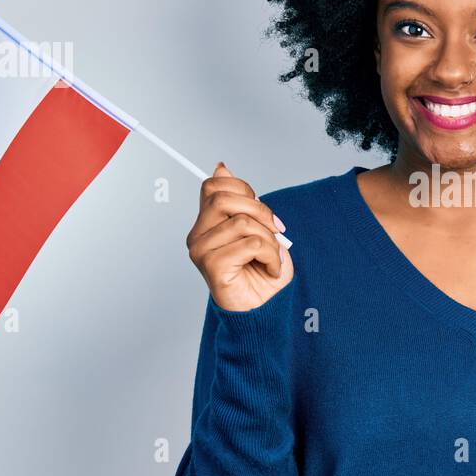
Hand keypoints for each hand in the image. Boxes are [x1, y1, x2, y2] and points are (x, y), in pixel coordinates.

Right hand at [187, 162, 292, 310]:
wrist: (266, 309)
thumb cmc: (262, 271)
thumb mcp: (258, 228)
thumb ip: (240, 201)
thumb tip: (220, 167)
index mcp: (207, 224)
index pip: (213, 185)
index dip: (243, 189)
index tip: (263, 212)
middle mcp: (198, 236)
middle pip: (223, 199)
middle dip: (260, 211)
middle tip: (277, 230)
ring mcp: (201, 251)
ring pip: (243, 223)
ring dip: (270, 239)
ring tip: (274, 256)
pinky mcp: (212, 267)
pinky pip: (251, 244)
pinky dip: (272, 255)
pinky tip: (271, 269)